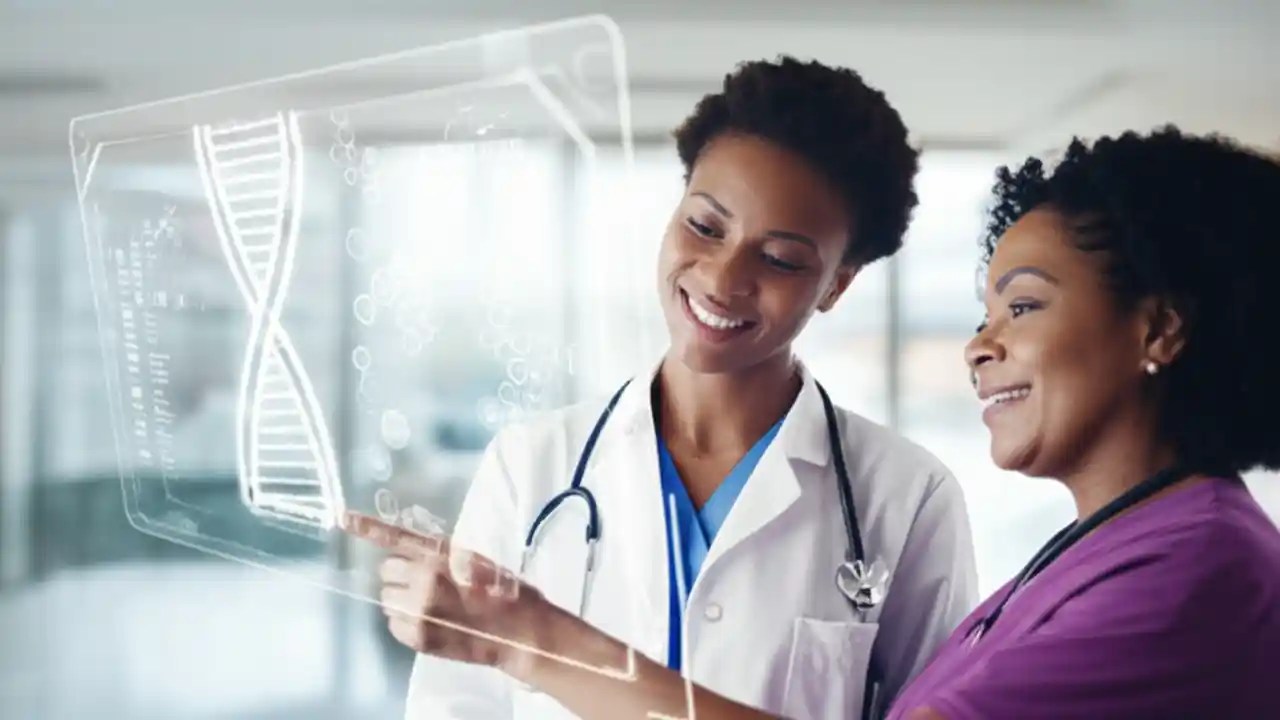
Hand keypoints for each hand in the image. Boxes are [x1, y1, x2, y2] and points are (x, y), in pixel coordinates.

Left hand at [342, 510, 549, 678]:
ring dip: (402, 600)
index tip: (341, 517)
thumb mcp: (477, 560)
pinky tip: (430, 623)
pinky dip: (406, 623)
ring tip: (431, 606)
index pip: (397, 536)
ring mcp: (418, 611)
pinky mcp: (417, 637)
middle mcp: (424, 581)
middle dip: (400, 575)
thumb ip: (442, 556)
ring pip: (388, 600)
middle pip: (387, 571)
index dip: (366, 527)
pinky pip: (393, 625)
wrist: (520, 632)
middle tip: (426, 584)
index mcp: (441, 556)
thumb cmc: (504, 591)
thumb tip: (417, 557)